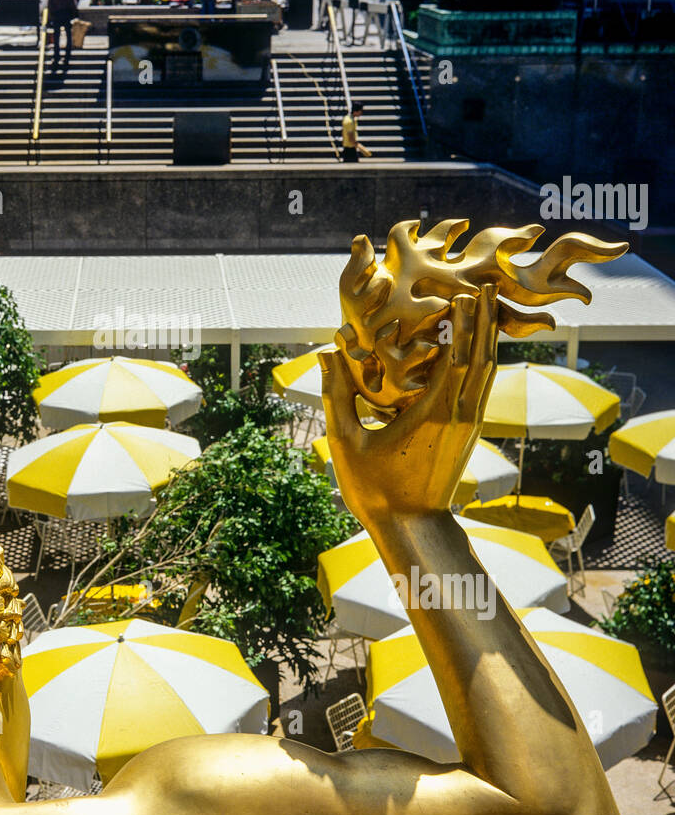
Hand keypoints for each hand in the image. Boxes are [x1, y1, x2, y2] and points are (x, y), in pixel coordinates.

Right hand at [319, 285, 497, 528]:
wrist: (411, 528)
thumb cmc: (374, 490)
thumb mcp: (346, 442)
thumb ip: (337, 395)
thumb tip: (326, 353)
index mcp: (433, 414)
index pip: (455, 358)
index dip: (462, 324)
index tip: (464, 292)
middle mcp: (459, 416)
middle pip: (480, 358)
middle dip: (483, 320)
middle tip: (486, 286)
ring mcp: (469, 425)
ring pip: (486, 372)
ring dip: (487, 337)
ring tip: (488, 307)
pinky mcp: (469, 433)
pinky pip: (482, 388)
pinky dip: (484, 361)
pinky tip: (481, 347)